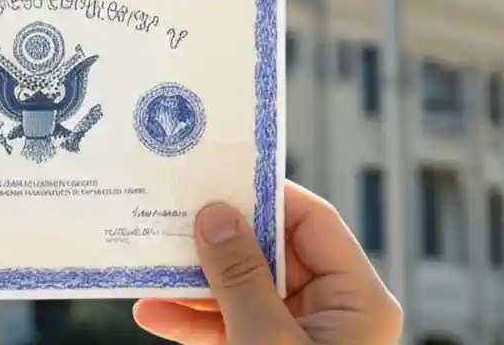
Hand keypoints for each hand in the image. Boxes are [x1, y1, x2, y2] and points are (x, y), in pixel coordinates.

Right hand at [132, 181, 401, 343]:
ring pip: (244, 292)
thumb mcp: (267, 341)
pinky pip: (230, 329)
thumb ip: (239, 277)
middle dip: (218, 238)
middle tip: (170, 211)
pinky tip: (151, 313)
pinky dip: (193, 322)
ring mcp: (299, 341)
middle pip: (272, 254)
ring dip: (194, 281)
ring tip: (147, 262)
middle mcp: (332, 313)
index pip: (312, 222)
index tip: (215, 176)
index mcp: (357, 297)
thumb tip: (215, 216)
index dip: (265, 196)